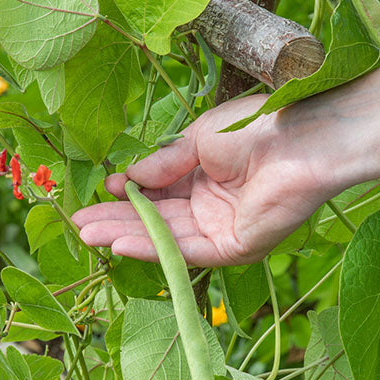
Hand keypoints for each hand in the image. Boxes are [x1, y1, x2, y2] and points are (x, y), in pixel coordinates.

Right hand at [71, 96, 335, 266]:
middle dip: (117, 222)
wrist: (300, 137)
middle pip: (156, 220)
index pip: (158, 194)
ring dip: (125, 237)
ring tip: (87, 235)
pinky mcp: (234, 248)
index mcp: (205, 177)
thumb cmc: (254, 128)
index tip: (100, 192)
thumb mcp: (195, 140)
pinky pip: (186, 252)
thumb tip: (125, 179)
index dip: (127, 196)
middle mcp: (211, 207)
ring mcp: (222, 230)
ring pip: (165, 238)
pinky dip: (152, 249)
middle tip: (79, 224)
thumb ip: (161, 165)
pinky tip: (119, 245)